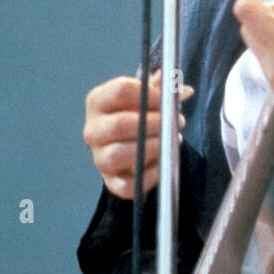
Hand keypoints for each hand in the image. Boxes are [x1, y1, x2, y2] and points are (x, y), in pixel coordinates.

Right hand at [83, 70, 193, 199]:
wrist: (128, 143)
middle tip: (177, 122)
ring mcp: (99, 157)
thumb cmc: (137, 114)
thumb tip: (181, 87)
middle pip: (118, 124)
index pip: (121, 91)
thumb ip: (161, 88)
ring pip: (118, 155)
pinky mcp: (110, 181)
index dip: (150, 94)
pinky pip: (126, 186)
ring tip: (171, 142)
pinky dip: (148, 177)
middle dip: (154, 123)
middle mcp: (92, 130)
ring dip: (151, 148)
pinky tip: (163, 165)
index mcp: (97, 102)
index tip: (169, 100)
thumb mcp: (146, 96)